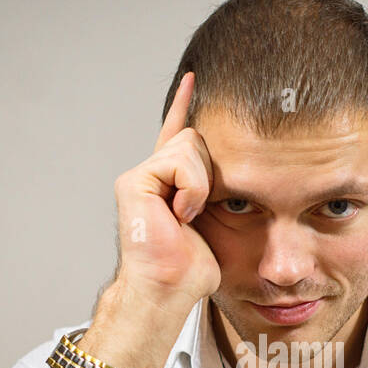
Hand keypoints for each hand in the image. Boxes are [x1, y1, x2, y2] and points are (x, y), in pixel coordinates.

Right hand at [113, 70, 221, 309]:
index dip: (184, 105)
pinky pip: (179, 161)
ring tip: (186, 217)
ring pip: (189, 145)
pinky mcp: (135, 180)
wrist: (169, 288)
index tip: (194, 78)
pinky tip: (180, 214)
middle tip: (195, 212)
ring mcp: (140, 176)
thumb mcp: (214, 221)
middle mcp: (150, 175)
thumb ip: (212, 190)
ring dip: (200, 184)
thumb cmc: (190, 270)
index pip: (176, 134)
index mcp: (167, 184)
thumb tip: (233, 178)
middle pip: (194, 137)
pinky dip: (190, 188)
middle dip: (208, 172)